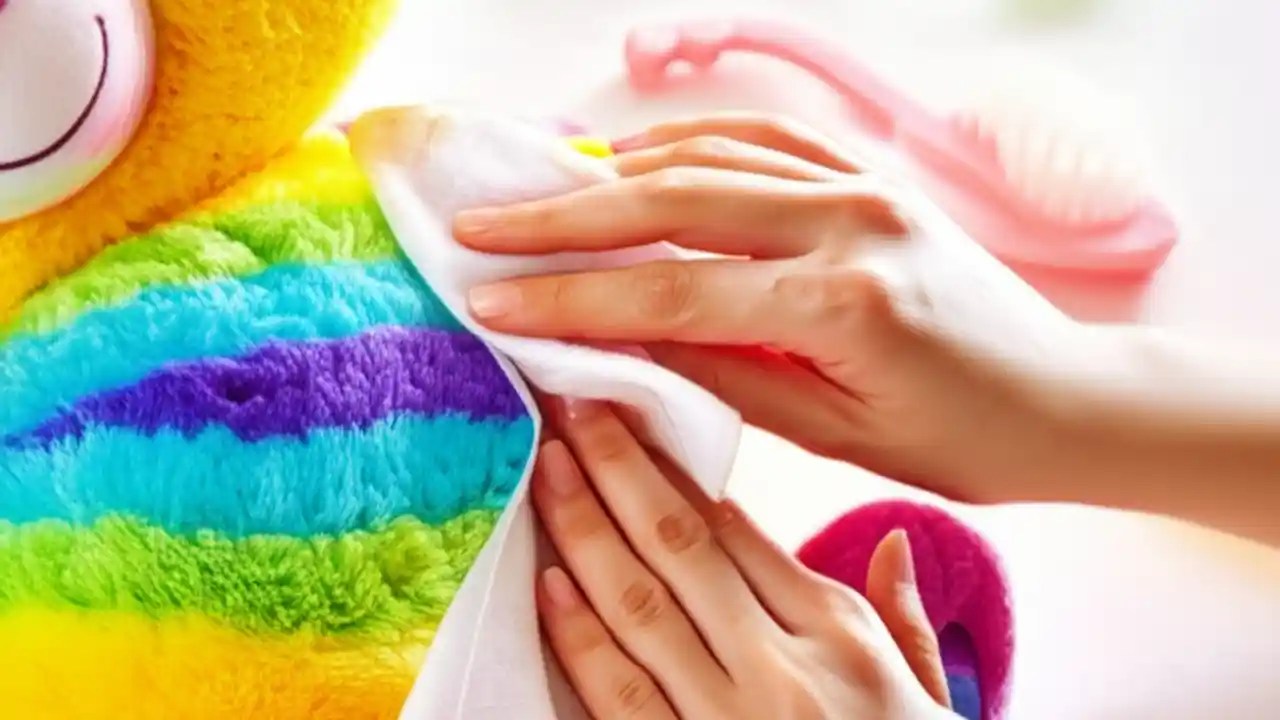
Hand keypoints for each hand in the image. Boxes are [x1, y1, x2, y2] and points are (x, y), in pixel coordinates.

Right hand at [456, 113, 1086, 502]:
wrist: (1064, 397)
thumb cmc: (960, 439)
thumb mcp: (835, 433)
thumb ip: (722, 375)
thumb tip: (614, 341)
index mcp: (843, 303)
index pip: (672, 295)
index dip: (571, 300)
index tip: (489, 301)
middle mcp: (850, 222)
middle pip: (674, 201)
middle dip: (564, 215)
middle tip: (478, 225)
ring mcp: (864, 184)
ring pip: (710, 153)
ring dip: (613, 169)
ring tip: (534, 190)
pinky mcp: (871, 172)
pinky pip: (761, 138)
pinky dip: (686, 142)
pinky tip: (632, 159)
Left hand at [533, 398, 957, 719]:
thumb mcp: (928, 694)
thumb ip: (904, 616)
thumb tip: (895, 542)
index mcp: (838, 633)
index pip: (740, 528)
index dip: (674, 467)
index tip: (630, 417)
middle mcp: (783, 665)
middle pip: (682, 546)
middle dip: (620, 470)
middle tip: (573, 407)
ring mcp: (731, 718)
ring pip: (642, 606)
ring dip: (585, 531)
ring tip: (549, 467)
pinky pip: (621, 697)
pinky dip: (580, 638)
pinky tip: (547, 584)